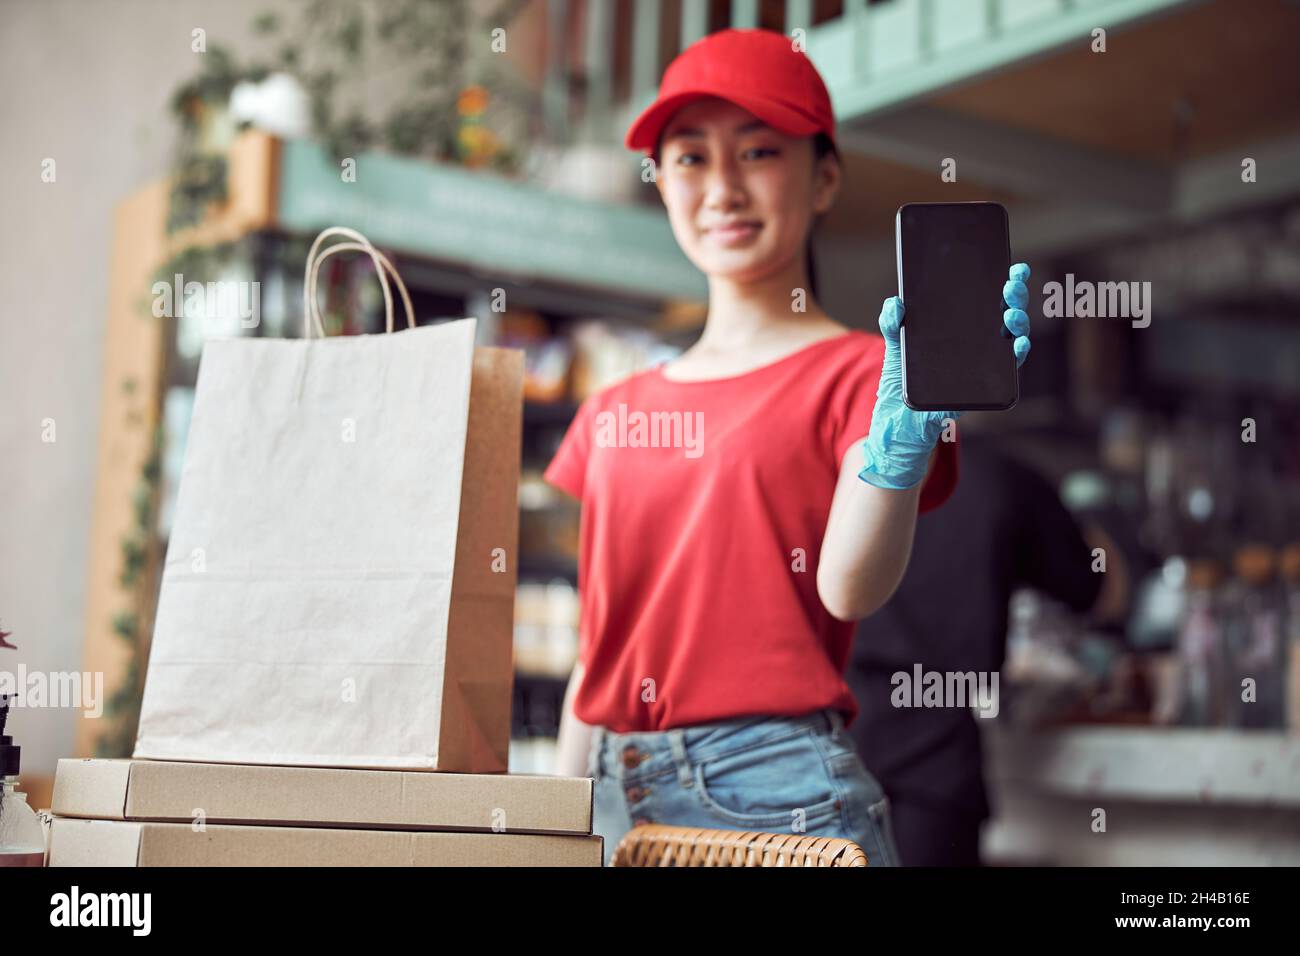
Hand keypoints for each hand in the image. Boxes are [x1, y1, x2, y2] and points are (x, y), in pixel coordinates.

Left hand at [857, 263, 1031, 489]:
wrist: (896, 424)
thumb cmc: (901, 383)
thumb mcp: (895, 348)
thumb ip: (893, 323)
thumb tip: (895, 302)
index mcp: (962, 331)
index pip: (989, 301)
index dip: (1007, 283)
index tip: (1014, 266)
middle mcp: (979, 346)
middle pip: (1007, 315)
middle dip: (1015, 297)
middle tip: (1009, 285)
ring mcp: (984, 367)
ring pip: (1014, 340)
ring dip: (1019, 323)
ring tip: (1010, 314)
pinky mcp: (983, 389)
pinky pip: (1009, 372)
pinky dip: (1017, 355)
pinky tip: (1018, 344)